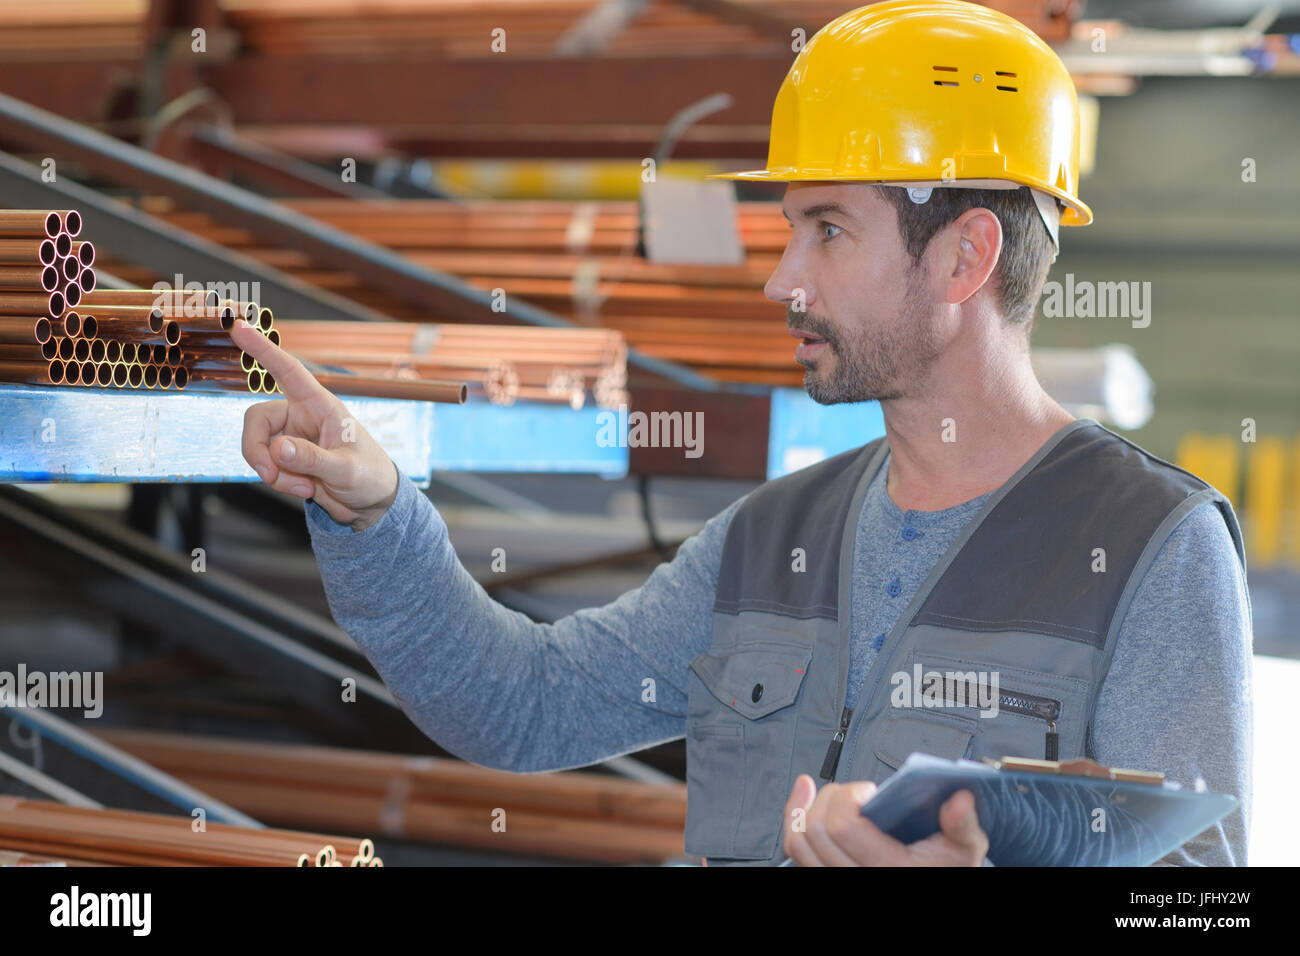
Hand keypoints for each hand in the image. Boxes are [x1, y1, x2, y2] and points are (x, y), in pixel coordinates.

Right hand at [231, 320, 399, 530]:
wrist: (372, 502)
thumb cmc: (370, 476)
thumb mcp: (346, 470)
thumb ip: (312, 459)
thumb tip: (277, 448)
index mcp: (321, 405)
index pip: (288, 371)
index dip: (263, 349)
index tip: (238, 327)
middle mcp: (301, 416)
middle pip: (256, 419)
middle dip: (256, 451)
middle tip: (271, 476)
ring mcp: (291, 437)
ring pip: (257, 447)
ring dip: (273, 473)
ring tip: (304, 487)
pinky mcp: (286, 459)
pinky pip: (265, 466)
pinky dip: (279, 482)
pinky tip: (304, 489)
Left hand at [781, 774, 987, 865]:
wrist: (935, 879)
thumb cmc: (947, 865)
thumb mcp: (966, 848)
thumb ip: (964, 825)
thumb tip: (960, 801)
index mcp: (892, 869)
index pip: (844, 827)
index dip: (849, 797)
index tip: (870, 791)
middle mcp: (859, 879)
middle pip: (816, 830)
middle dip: (830, 797)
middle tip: (857, 793)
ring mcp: (839, 881)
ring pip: (798, 842)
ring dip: (807, 807)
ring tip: (830, 793)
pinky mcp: (827, 878)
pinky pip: (796, 852)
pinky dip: (794, 820)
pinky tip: (804, 799)